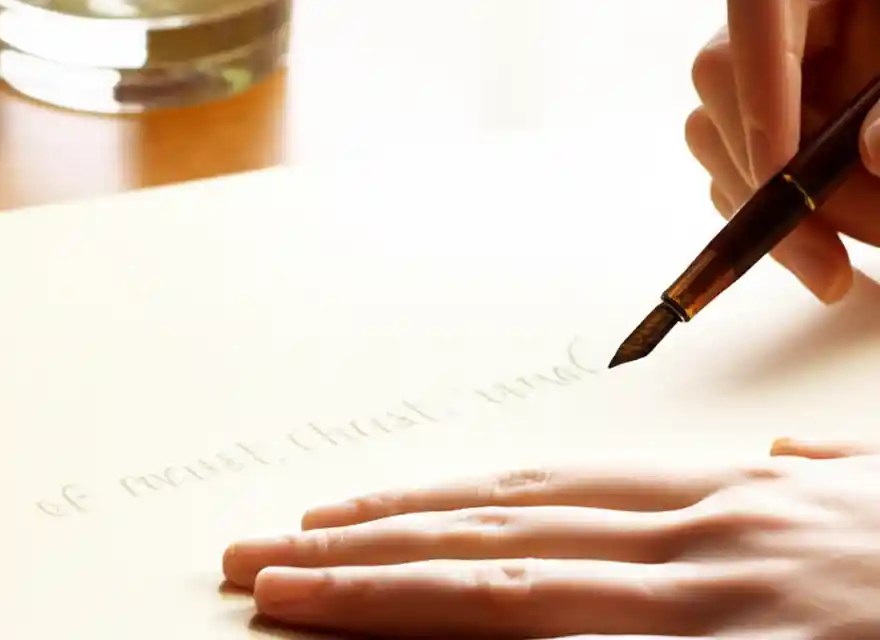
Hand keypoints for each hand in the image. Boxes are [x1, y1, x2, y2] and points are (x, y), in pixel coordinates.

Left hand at [222, 438, 879, 637]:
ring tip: (281, 591)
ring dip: (383, 589)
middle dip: (362, 545)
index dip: (428, 508)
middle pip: (492, 533)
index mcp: (726, 507)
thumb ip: (815, 487)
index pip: (536, 498)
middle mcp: (703, 541)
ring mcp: (720, 603)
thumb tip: (767, 464)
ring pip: (511, 587)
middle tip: (253, 557)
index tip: (337, 520)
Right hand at [689, 0, 879, 302]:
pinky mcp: (781, 123)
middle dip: (772, 173)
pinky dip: (776, 225)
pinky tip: (826, 259)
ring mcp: (784, 66)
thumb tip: (869, 153)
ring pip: (719, 132)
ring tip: (843, 266)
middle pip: (726, 69)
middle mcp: (805, 5)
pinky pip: (738, 170)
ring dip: (774, 212)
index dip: (760, 57)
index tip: (783, 162)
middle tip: (832, 251)